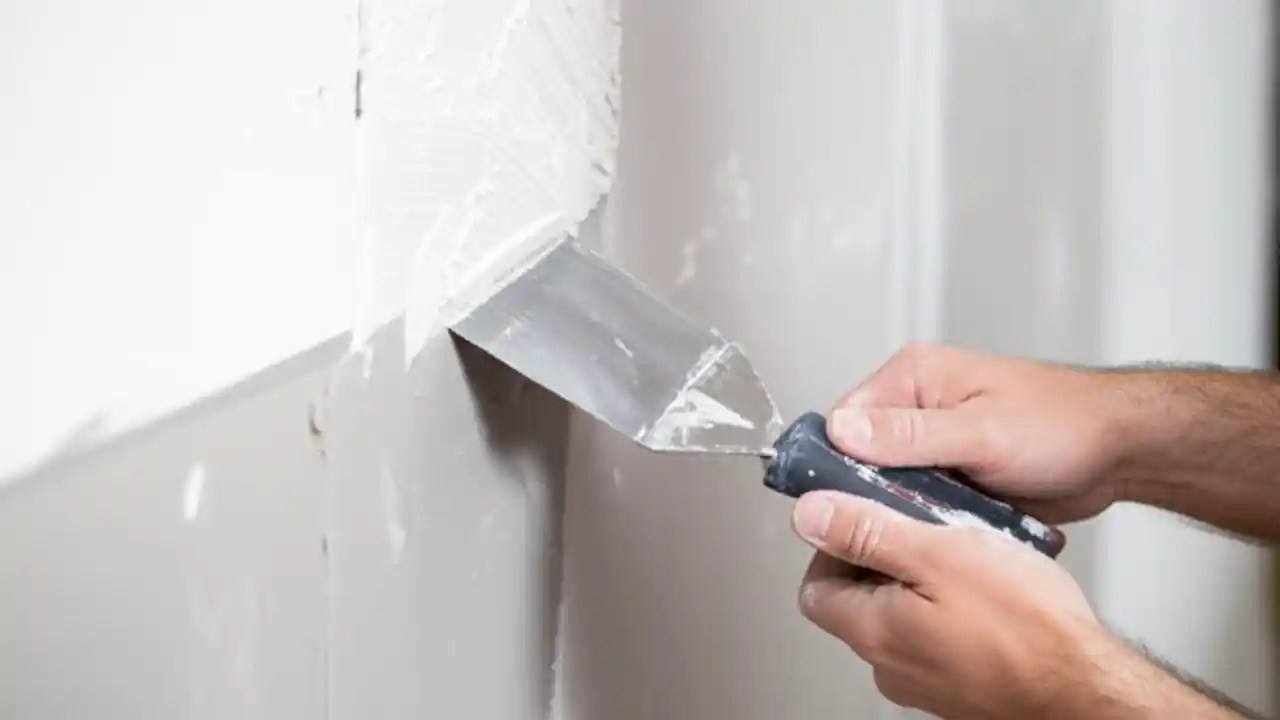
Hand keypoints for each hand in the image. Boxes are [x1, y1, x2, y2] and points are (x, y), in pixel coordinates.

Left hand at [790, 492, 1241, 718]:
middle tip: (928, 528)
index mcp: (872, 632)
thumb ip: (866, 532)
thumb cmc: (1027, 627)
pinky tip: (993, 588)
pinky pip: (942, 635)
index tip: (868, 516)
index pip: (816, 584)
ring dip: (926, 580)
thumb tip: (810, 515)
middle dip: (886, 556)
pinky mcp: (964, 687)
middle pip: (860, 600)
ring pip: (905, 615)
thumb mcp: (937, 552)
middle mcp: (891, 666)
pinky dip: (956, 607)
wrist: (1090, 689)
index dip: (836, 543)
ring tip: (969, 553)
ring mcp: (928, 682)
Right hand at [829, 342, 1126, 522]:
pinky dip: (923, 519)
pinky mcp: (950, 472)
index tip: (847, 499)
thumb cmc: (1062, 425)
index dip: (838, 462)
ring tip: (919, 530)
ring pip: (887, 484)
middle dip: (871, 492)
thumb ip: (910, 434)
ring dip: (900, 509)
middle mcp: (916, 405)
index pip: (844, 420)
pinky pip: (916, 501)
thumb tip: (842, 431)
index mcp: (913, 376)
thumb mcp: (981, 431)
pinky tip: (935, 536)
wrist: (1118, 451)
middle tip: (892, 521)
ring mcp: (932, 441)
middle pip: (860, 456)